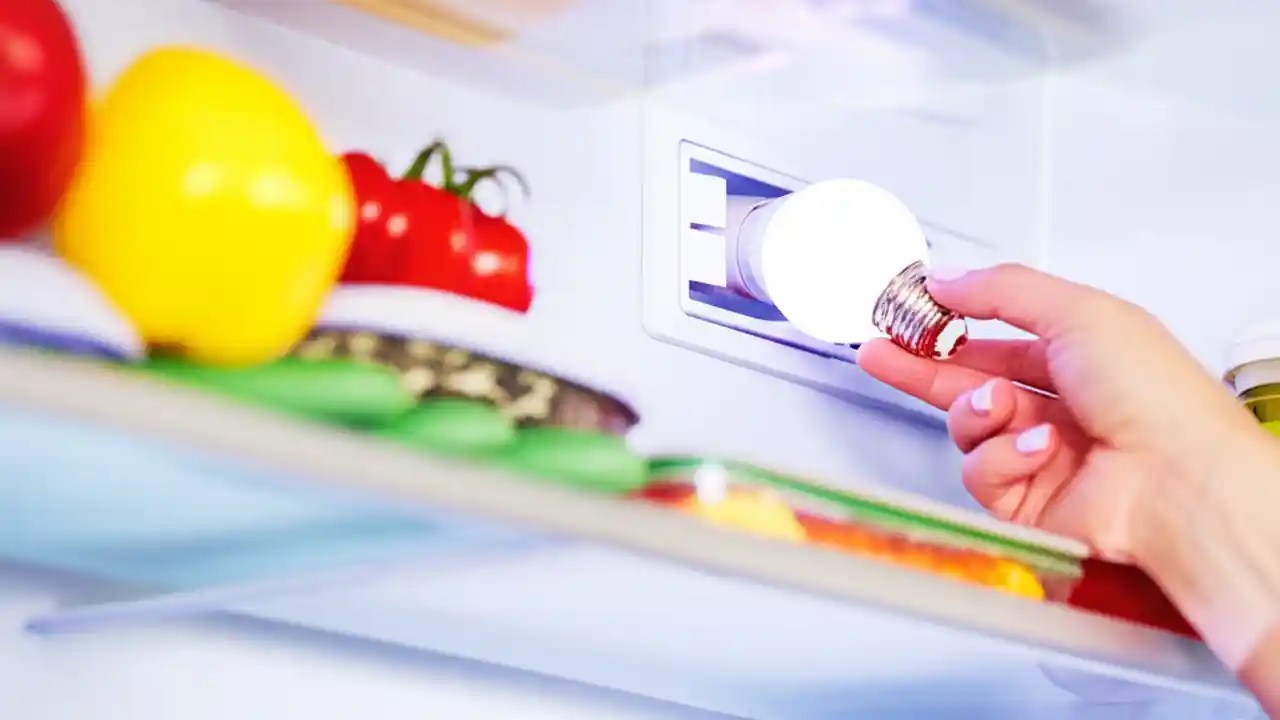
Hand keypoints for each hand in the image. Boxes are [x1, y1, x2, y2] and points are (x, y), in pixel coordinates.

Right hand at [857, 263, 1262, 562]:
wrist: (1176, 481)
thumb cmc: (1153, 394)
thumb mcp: (1077, 311)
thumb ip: (1003, 290)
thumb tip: (946, 277)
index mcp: (1079, 357)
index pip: (997, 339)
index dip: (951, 328)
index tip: (909, 316)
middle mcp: (1060, 406)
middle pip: (970, 383)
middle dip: (922, 367)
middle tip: (880, 352)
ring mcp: (1041, 456)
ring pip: (969, 428)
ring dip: (977, 412)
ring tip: (1002, 407)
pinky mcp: (1027, 503)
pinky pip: (982, 473)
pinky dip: (1003, 457)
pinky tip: (1036, 450)